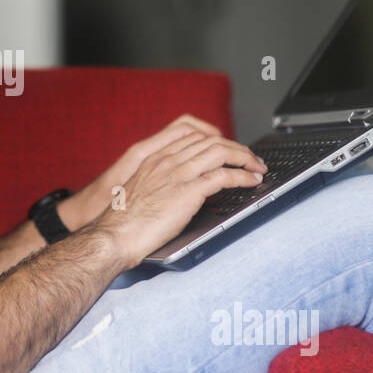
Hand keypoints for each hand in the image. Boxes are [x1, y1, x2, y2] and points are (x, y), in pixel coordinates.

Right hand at [60, 114, 265, 230]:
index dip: (217, 140)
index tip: (229, 151)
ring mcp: (177, 174)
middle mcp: (166, 161)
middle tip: (252, 160)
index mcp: (154, 158)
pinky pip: (223, 176)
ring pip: (221, 152)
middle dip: (237, 148)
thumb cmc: (124, 223)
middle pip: (210, 140)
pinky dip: (243, 177)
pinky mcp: (187, 192)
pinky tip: (252, 182)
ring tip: (258, 168)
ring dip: (245, 158)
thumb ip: (160, 184)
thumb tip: (180, 191)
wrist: (114, 236)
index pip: (193, 136)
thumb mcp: (141, 192)